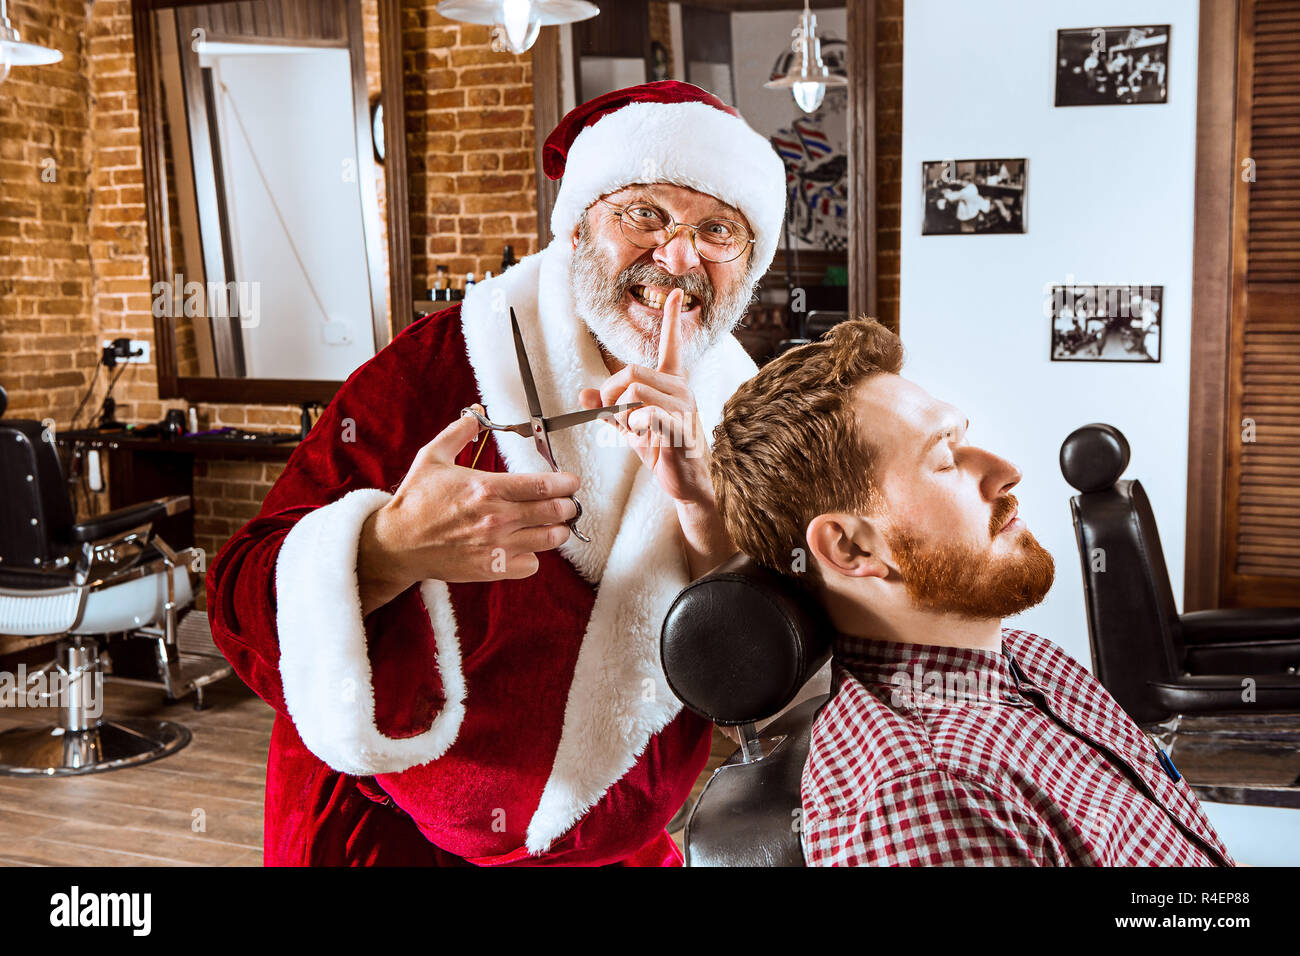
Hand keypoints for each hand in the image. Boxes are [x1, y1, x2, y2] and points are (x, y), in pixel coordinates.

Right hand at [356, 411, 578, 615]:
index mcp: (487, 487)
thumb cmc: (415, 501)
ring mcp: (496, 545)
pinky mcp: (492, 568)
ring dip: (557, 530)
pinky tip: (524, 546)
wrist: (397, 543)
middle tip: (567, 503)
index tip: (571, 482)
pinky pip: (532, 565)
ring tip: (554, 524)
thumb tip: (475, 413)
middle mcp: (497, 517)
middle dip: (568, 506)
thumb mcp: (432, 457)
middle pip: (555, 512)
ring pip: (549, 539)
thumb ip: (458, 433)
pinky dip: (533, 556)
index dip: (566, 483)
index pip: (544, 485)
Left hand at [578, 289, 712, 506]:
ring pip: (634, 390)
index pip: (673, 344)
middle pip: (632, 371)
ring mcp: (682, 406)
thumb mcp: (629, 426)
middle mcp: (680, 389)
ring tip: (629, 428)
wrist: (686, 483)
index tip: (677, 294)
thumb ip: (609, 408)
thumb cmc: (660, 450)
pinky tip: (640, 435)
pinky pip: (645, 413)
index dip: (673, 318)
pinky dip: (632, 425)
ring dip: (619, 410)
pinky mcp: (679, 426)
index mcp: (672, 383)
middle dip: (610, 391)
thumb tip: (583, 394)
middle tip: (611, 413)